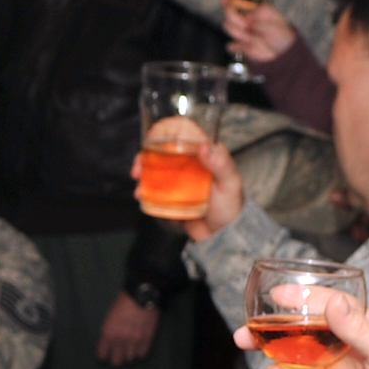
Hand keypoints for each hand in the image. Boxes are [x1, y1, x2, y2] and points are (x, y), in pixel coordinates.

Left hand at [96, 292, 161, 364]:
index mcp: (108, 334)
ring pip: (130, 360)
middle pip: (116, 362)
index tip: (105, 356)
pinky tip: (139, 348)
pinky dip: (140, 353)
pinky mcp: (147, 341)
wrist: (141, 296)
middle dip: (116, 360)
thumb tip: (110, 343)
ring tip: (130, 350)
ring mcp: (134, 342)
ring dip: (129, 356)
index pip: (102, 356)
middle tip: (118, 356)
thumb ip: (109, 332)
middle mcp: (120, 341)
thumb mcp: (109, 317)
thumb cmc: (122, 302)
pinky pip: (142, 355)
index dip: (103, 357)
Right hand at [137, 121, 241, 236]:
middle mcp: (190, 163)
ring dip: (142, 177)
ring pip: (154, 170)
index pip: (183, 133)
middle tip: (137, 170)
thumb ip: (221, 164)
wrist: (223, 237)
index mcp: (205, 154)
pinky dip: (146, 193)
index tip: (152, 138)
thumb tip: (205, 146)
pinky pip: (155, 189)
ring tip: (139, 192)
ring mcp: (179, 179)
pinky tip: (144, 200)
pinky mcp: (172, 194)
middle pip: (162, 151)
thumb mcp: (230, 184)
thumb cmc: (231, 208)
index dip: (165, 131)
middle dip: (145, 157)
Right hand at [226, 0, 298, 65]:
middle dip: (234, 18)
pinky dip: (236, 46)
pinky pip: (230, 46)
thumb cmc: (281, 34)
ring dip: (237, 32)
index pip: (238, 1)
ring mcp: (242, 32)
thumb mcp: (273, 24)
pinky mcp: (240, 46)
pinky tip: (247, 46)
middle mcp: (246, 19)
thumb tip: (247, 23)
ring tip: (250, 38)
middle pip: (229, 13)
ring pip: (228, 27)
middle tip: (245, 25)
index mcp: (254, 10)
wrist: (283, 52)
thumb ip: (259, 21)